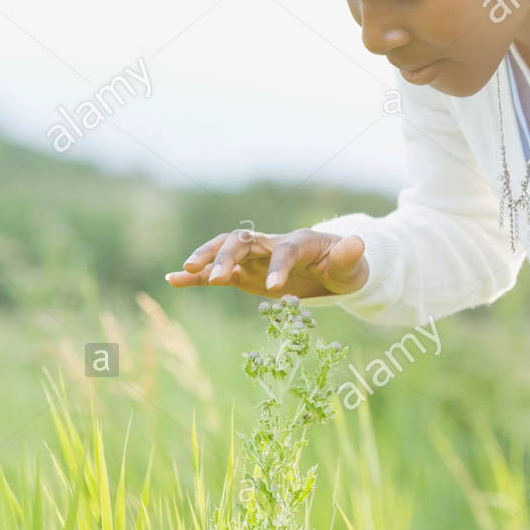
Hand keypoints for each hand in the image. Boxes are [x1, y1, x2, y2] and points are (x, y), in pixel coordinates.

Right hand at [165, 227, 367, 299]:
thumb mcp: (351, 266)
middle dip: (228, 256)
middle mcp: (271, 245)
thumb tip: (356, 243)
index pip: (284, 250)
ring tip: (184, 271)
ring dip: (206, 258)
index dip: (279, 265)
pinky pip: (217, 273)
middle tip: (217, 278)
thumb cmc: (344, 268)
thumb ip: (349, 257)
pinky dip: (196, 276)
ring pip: (225, 251)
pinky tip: (172, 280)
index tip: (274, 288)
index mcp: (298, 242)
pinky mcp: (245, 274)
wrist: (332, 269)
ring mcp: (255, 259)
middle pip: (243, 242)